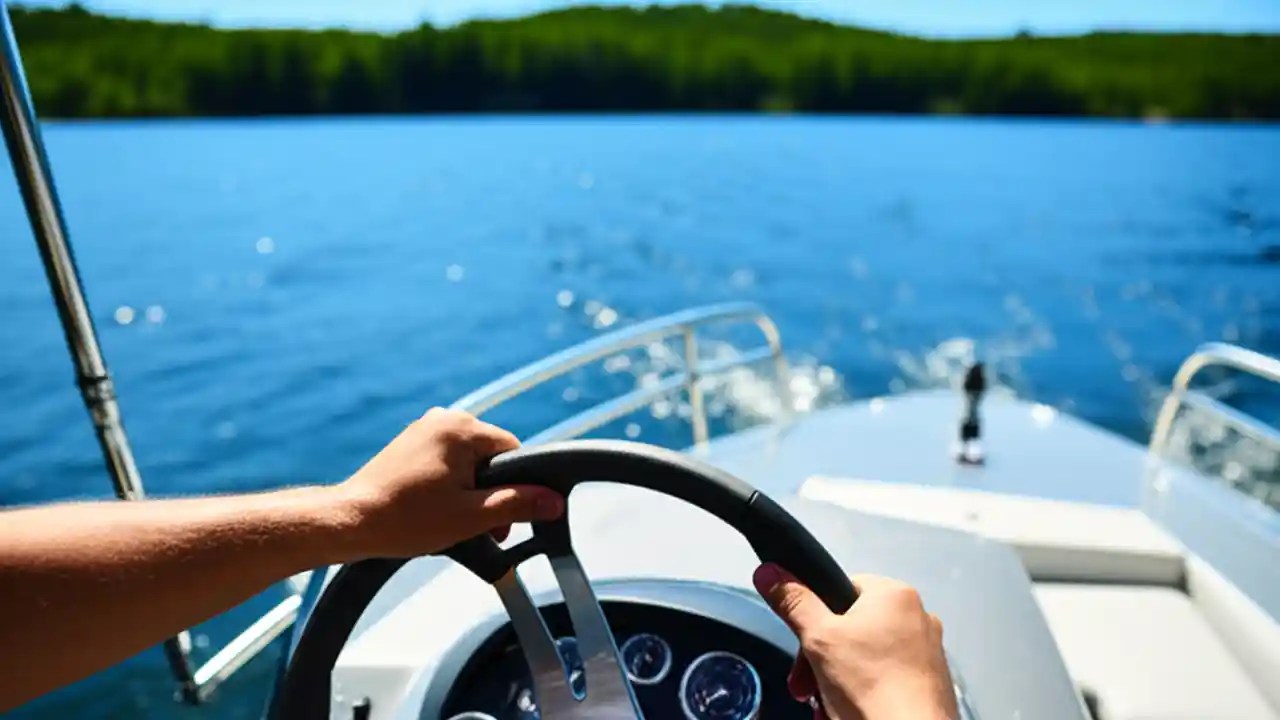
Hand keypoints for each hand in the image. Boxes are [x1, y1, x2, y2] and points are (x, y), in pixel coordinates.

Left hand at [334, 408, 563, 558]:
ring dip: (470, 493)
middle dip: (490, 494)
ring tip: (451, 523)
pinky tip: (435, 512)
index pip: (513, 453)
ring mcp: (423, 430)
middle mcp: (443, 419)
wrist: (349, 522)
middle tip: (478, 529)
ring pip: (468, 463)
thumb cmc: (406, 519)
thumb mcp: (471, 517)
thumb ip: (518, 504)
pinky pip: (446, 463)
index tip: (501, 520)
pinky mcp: (409, 444)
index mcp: (462, 428)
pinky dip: (449, 487)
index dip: (515, 489)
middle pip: (490, 458)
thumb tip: (555, 501)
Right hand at [753, 565, 957, 719]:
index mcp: (894, 595)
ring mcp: (926, 652)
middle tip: (807, 684)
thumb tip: (771, 573)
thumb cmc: (873, 687)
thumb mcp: (819, 638)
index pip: (841, 589)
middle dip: (821, 658)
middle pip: (850, 627)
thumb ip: (794, 602)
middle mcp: (917, 617)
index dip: (814, 616)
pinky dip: (863, 692)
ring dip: (837, 679)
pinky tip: (849, 711)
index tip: (802, 644)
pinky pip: (884, 678)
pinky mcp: (928, 682)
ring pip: (865, 657)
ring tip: (828, 704)